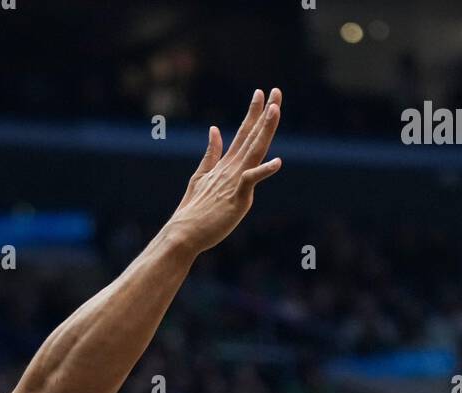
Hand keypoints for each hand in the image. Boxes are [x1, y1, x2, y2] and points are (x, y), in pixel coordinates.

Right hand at [167, 88, 282, 254]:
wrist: (184, 233)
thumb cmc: (193, 211)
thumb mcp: (201, 177)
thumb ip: (211, 154)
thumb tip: (214, 130)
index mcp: (225, 165)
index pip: (242, 133)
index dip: (253, 113)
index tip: (261, 93)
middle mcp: (231, 168)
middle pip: (251, 136)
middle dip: (265, 113)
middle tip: (276, 91)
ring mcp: (234, 181)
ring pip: (254, 150)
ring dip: (265, 129)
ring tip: (275, 109)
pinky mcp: (237, 197)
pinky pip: (252, 179)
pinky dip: (265, 171)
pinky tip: (278, 162)